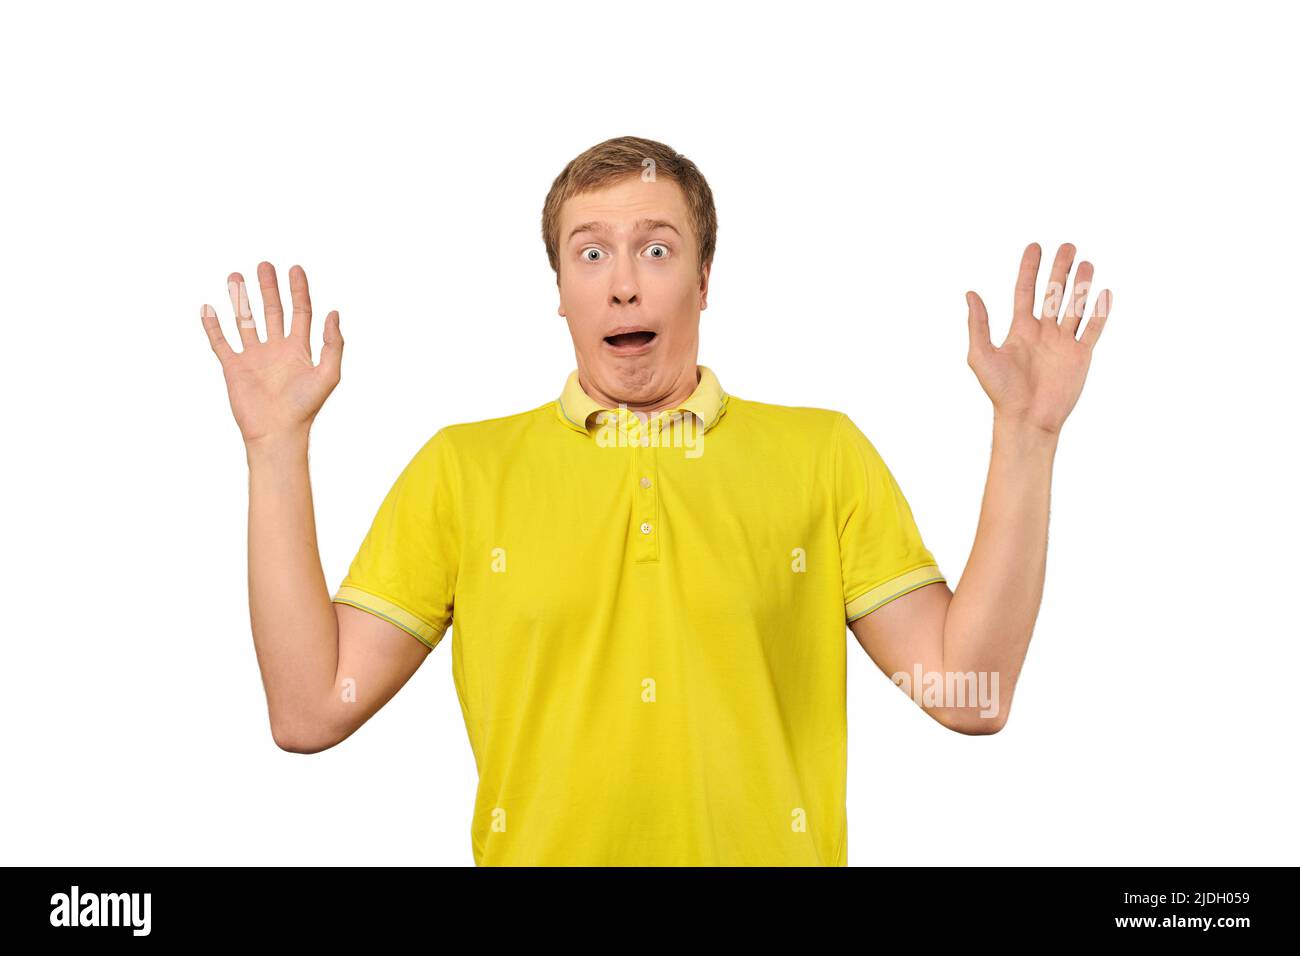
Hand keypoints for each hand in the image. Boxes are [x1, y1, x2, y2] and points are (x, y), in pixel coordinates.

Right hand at [201, 262, 342, 445]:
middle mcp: (276, 349)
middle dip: (268, 287)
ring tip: (235, 275)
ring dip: (240, 298)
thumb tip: (334, 313)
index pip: (300, 311)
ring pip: (245, 321)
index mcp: (299, 349)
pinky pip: (220, 342)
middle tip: (264, 265)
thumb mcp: (329, 374)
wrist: (278, 432)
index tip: (295, 269)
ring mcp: (253, 357)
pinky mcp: (233, 368)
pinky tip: (208, 308)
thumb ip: (333, 344)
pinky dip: (213, 326)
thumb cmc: (306, 407)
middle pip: (272, 310)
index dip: (299, 290)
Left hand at [965, 242, 1110, 434]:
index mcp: (1020, 330)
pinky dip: (1099, 313)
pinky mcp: (1080, 356)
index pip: (1025, 291)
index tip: (1035, 246)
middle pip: (1053, 293)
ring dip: (1081, 285)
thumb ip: (978, 324)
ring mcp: (1063, 343)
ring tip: (1086, 264)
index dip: (1029, 269)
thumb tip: (970, 293)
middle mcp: (1043, 332)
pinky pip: (1092, 330)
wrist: (1026, 419)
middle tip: (1068, 246)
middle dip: (1060, 270)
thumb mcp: (981, 355)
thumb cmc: (1000, 391)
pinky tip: (1104, 293)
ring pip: (1075, 307)